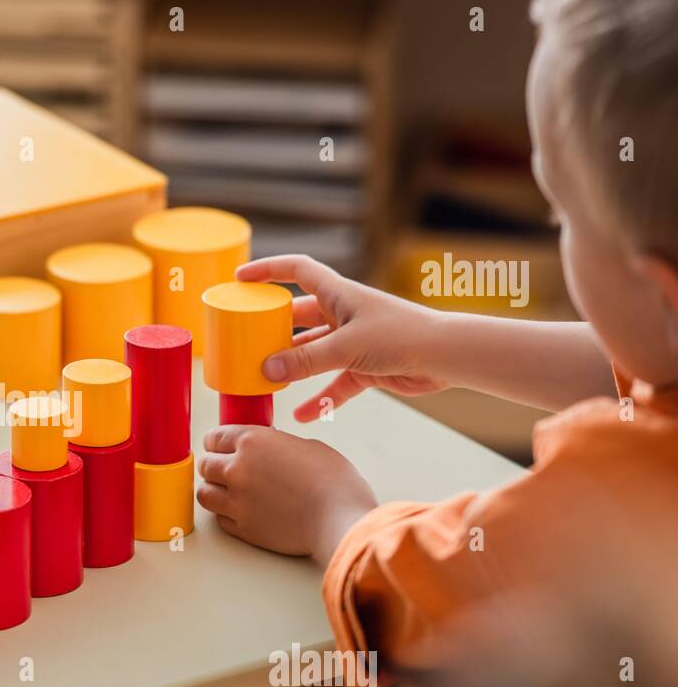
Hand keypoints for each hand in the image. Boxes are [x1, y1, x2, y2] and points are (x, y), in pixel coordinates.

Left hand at [197, 424, 377, 563]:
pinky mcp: (243, 528)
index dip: (217, 442)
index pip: (215, 437)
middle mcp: (237, 470)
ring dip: (213, 490)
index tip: (219, 446)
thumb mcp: (306, 446)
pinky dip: (226, 514)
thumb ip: (277, 446)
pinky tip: (240, 510)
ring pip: (204, 494)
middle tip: (222, 468)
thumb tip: (270, 451)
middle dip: (213, 465)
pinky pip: (220, 519)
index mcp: (252, 442)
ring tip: (226, 491)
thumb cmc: (332, 480)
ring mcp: (237, 501)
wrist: (339, 517)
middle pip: (205, 465)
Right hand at [236, 255, 448, 421]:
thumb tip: (266, 371)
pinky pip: (334, 384)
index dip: (267, 270)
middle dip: (274, 330)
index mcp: (338, 294)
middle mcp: (343, 313)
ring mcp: (354, 341)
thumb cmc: (400, 336)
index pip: (296, 271)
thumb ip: (305, 361)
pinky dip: (320, 399)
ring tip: (265, 381)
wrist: (445, 356)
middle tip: (247, 344)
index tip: (240, 280)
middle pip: (299, 317)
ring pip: (313, 353)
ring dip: (293, 368)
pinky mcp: (366, 367)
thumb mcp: (346, 347)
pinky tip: (302, 415)